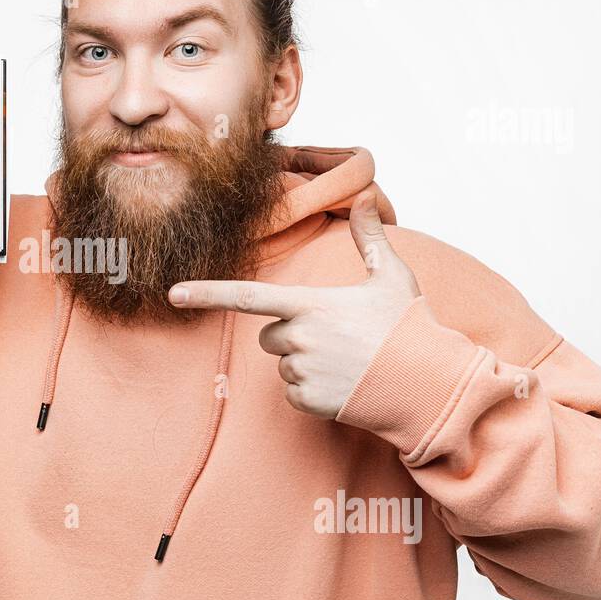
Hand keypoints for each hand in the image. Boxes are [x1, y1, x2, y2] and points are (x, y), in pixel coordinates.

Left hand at [168, 190, 421, 418]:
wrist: (427, 384)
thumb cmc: (409, 327)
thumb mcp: (391, 278)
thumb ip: (371, 238)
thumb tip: (365, 197)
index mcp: (310, 305)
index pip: (246, 296)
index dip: (206, 293)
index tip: (173, 294)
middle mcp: (299, 338)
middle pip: (271, 335)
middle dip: (292, 335)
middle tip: (336, 337)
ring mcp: (302, 371)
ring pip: (284, 364)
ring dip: (306, 363)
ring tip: (347, 362)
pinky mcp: (308, 401)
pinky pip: (294, 393)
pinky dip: (313, 391)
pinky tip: (344, 384)